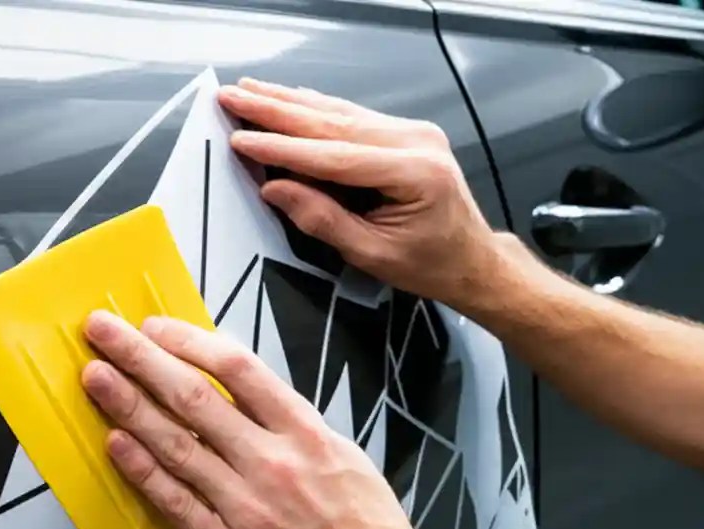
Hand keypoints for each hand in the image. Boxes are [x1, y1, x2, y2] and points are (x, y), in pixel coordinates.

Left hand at [80, 310, 456, 528]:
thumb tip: (237, 391)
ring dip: (128, 406)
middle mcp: (273, 464)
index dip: (188, 340)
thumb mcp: (342, 455)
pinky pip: (175, 502)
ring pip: (175, 445)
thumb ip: (289, 423)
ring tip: (96, 378)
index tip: (156, 327)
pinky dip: (143, 471)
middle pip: (194, 397)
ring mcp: (247, 508)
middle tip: (104, 332)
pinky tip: (117, 444)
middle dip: (140, 358)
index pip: (237, 369)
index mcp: (306, 434)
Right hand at [217, 77, 523, 307]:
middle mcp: (414, 141)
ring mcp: (411, 131)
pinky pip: (351, 116)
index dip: (283, 148)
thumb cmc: (430, 264)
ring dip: (289, 101)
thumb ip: (322, 220)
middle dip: (276, 110)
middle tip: (232, 97)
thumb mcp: (372, 254)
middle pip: (331, 122)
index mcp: (413, 172)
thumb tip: (274, 189)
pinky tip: (287, 96)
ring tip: (248, 90)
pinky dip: (314, 108)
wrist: (471, 258)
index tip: (242, 139)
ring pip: (338, 112)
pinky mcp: (404, 133)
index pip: (333, 155)